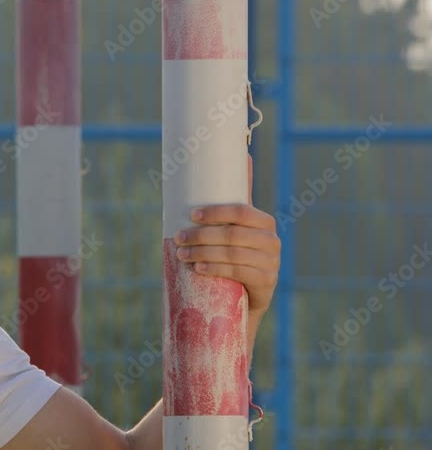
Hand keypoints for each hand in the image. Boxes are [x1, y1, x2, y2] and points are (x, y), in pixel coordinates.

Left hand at [172, 155, 280, 317]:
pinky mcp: (266, 284)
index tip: (191, 214)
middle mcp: (272, 241)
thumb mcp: (233, 227)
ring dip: (203, 253)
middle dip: (202, 235)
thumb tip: (244, 153)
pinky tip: (198, 268)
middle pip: (233, 234)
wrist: (244, 296)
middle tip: (177, 238)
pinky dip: (215, 269)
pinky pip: (239, 274)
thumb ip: (235, 198)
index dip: (216, 211)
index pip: (242, 211)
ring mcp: (272, 264)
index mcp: (264, 222)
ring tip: (181, 253)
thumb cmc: (234, 254)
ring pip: (233, 254)